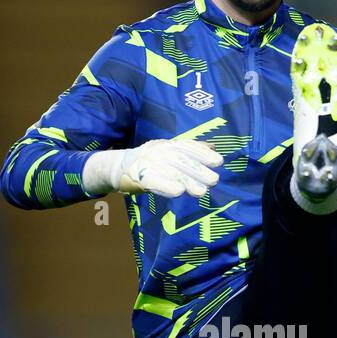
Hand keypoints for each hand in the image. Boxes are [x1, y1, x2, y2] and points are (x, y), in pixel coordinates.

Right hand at [83, 139, 221, 198]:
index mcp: (167, 145)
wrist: (117, 167)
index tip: (218, 161)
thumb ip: (190, 150)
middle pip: (181, 159)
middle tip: (214, 180)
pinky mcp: (139, 176)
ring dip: (187, 181)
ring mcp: (148, 162)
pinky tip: (179, 192)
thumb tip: (213, 146)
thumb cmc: (149, 162)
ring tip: (201, 192)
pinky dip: (166, 186)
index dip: (202, 153)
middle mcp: (158, 150)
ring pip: (170, 171)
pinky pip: (154, 181)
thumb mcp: (169, 152)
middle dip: (198, 169)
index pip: (187, 146)